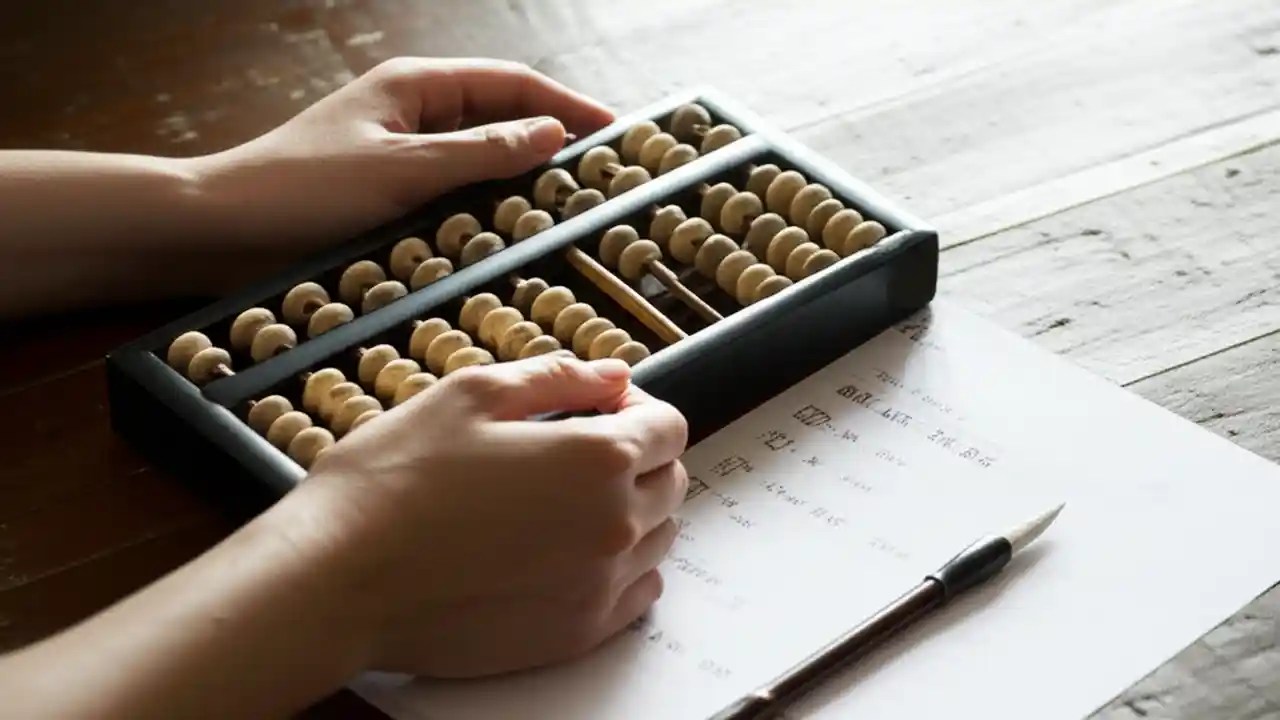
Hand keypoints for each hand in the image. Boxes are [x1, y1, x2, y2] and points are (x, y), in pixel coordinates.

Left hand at [196, 57, 614, 251]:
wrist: (219, 230)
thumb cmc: (301, 190)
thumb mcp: (403, 170)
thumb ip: (481, 152)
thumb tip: (552, 134)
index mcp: (416, 87)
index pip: (513, 85)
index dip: (568, 107)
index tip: (616, 135)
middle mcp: (413, 113)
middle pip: (502, 118)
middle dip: (553, 141)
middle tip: (602, 179)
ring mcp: (400, 154)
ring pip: (479, 159)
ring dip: (520, 179)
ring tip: (569, 209)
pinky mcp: (386, 194)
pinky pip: (453, 193)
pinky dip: (485, 207)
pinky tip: (508, 235)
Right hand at [273, 353, 688, 677]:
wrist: (340, 580)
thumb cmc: (394, 481)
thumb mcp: (471, 396)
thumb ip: (559, 378)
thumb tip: (613, 374)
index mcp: (598, 459)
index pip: (668, 426)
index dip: (635, 405)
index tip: (595, 406)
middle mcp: (616, 526)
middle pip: (670, 480)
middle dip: (638, 455)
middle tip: (573, 449)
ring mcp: (601, 587)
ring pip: (658, 537)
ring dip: (631, 510)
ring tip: (563, 502)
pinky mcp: (577, 635)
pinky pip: (637, 593)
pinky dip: (620, 567)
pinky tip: (566, 552)